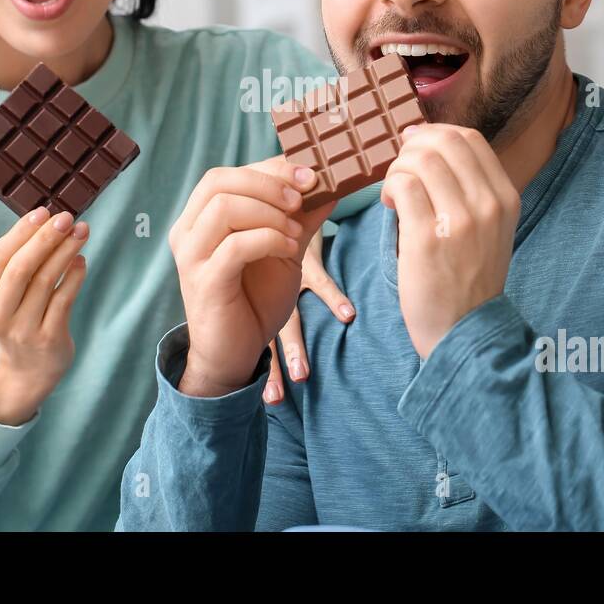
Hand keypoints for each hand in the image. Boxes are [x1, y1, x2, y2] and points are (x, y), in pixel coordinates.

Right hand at [0, 207, 88, 424]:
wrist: (25, 371)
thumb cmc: (16, 318)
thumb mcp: (3, 295)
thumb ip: (16, 263)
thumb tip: (46, 220)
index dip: (20, 232)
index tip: (42, 212)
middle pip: (21, 268)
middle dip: (46, 238)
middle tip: (66, 217)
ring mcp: (23, 330)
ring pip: (45, 281)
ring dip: (66, 251)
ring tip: (81, 231)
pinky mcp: (49, 338)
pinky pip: (64, 299)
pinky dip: (74, 275)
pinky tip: (81, 260)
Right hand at [169, 158, 333, 396]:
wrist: (234, 355)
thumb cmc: (254, 300)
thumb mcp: (283, 250)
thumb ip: (301, 219)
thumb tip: (329, 184)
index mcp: (200, 218)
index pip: (229, 174)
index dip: (270, 169)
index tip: (310, 176)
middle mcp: (188, 231)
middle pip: (219, 181)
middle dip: (268, 182)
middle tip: (302, 197)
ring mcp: (192, 256)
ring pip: (223, 207)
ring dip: (269, 213)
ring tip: (295, 232)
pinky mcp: (205, 282)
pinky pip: (234, 246)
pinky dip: (268, 240)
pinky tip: (289, 250)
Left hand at [264, 227, 356, 404]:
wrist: (292, 201)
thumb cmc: (284, 234)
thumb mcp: (281, 265)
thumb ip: (287, 290)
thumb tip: (300, 326)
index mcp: (258, 295)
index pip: (255, 334)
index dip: (262, 366)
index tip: (267, 401)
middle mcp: (268, 292)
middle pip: (268, 337)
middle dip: (272, 367)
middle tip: (273, 399)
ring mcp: (287, 278)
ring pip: (290, 316)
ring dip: (295, 346)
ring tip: (299, 376)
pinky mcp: (307, 260)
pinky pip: (321, 280)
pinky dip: (334, 297)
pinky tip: (347, 316)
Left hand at [381, 124, 519, 359]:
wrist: (463, 330)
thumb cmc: (468, 277)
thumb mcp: (489, 228)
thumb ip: (470, 188)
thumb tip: (427, 142)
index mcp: (505, 198)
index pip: (469, 139)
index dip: (435, 134)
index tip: (415, 147)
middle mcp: (488, 204)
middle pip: (443, 142)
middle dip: (412, 148)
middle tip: (400, 171)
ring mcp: (460, 220)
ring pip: (420, 160)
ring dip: (397, 169)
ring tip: (394, 193)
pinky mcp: (428, 237)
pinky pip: (403, 186)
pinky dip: (389, 188)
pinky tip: (389, 206)